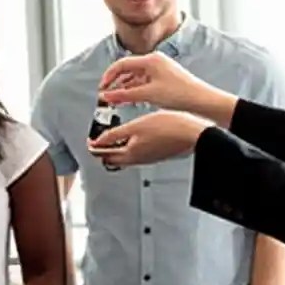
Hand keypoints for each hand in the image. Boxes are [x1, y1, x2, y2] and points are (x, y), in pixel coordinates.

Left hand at [86, 111, 212, 167]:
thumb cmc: (170, 128)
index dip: (94, 147)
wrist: (193, 134)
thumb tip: (98, 141)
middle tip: (98, 139)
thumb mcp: (136, 126)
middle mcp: (138, 159)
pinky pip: (137, 153)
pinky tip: (133, 137)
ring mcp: (148, 157)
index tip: (90, 140)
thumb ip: (115, 134)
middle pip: (114, 158)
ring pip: (126, 156)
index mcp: (131, 153)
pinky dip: (130, 147)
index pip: (105, 155)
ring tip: (113, 136)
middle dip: (104, 149)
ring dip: (116, 148)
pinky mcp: (157, 153)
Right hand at [98, 52, 230, 121]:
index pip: (122, 64)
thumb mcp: (147, 95)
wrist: (201, 100)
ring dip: (126, 87)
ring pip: (137, 76)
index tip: (102, 87)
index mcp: (151, 60)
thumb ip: (124, 95)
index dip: (109, 76)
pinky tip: (132, 99)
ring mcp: (161, 69)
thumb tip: (106, 95)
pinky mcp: (166, 78)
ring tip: (117, 99)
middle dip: (116, 82)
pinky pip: (145, 81)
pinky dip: (136, 89)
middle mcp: (156, 61)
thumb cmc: (180, 94)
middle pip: (129, 69)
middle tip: (107, 93)